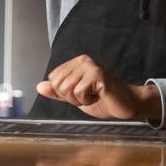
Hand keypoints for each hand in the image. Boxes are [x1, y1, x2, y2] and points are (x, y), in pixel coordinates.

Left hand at [36, 55, 162, 122]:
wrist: (125, 105)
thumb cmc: (102, 100)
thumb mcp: (75, 97)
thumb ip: (58, 92)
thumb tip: (39, 86)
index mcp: (75, 63)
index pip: (53, 80)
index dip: (64, 93)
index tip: (81, 93)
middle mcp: (82, 60)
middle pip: (58, 85)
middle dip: (71, 97)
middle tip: (88, 95)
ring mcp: (90, 66)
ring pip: (67, 89)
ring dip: (80, 100)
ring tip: (94, 95)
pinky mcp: (98, 74)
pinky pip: (79, 92)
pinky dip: (87, 101)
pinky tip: (99, 95)